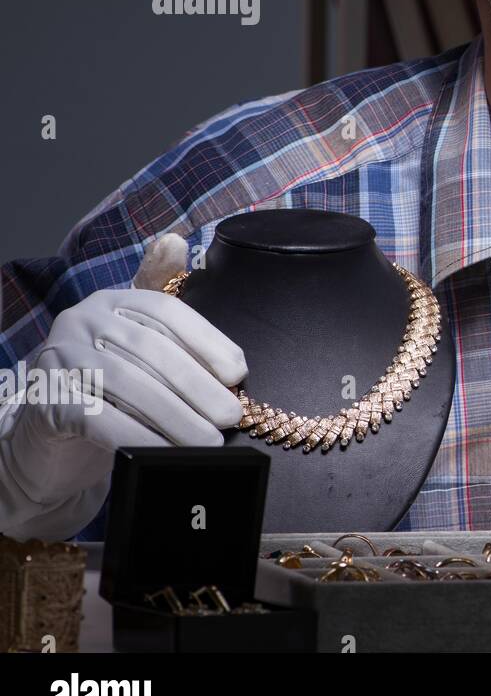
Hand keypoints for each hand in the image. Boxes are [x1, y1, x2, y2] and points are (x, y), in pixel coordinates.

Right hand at [0, 234, 246, 539]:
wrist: (49, 442)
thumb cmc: (111, 392)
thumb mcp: (141, 351)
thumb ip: (167, 313)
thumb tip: (177, 242)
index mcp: (113, 301)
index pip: (166, 312)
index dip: (207, 341)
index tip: (240, 372)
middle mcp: (81, 320)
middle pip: (151, 350)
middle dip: (198, 385)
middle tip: (231, 416)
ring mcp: (59, 358)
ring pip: (127, 384)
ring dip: (175, 416)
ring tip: (209, 440)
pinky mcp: (44, 400)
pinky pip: (98, 418)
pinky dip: (137, 436)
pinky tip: (165, 453)